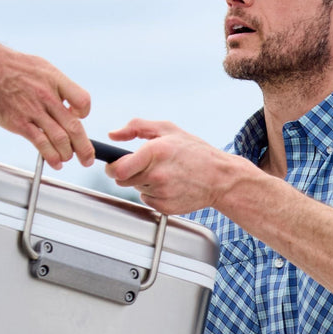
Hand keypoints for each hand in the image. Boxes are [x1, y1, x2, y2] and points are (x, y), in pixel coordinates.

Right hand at [0, 42, 92, 170]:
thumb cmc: (5, 64)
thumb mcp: (38, 66)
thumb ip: (54, 85)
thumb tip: (66, 103)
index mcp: (54, 79)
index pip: (83, 101)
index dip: (84, 114)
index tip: (79, 119)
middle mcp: (47, 95)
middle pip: (75, 126)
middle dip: (84, 147)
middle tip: (87, 158)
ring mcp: (33, 110)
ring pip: (61, 139)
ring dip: (67, 154)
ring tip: (67, 158)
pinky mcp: (18, 122)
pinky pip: (41, 144)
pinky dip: (51, 157)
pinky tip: (54, 162)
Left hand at [106, 119, 225, 213]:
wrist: (220, 178)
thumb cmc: (196, 152)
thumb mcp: (168, 129)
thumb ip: (136, 127)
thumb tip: (113, 135)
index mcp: (154, 152)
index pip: (117, 168)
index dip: (112, 166)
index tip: (115, 164)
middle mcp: (157, 174)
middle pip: (123, 180)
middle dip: (129, 173)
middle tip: (145, 166)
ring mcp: (162, 193)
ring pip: (136, 189)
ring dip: (144, 183)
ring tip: (164, 174)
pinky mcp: (166, 207)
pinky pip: (148, 201)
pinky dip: (154, 194)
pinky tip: (170, 185)